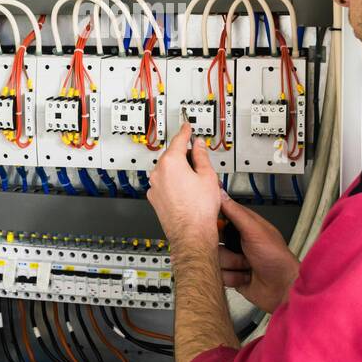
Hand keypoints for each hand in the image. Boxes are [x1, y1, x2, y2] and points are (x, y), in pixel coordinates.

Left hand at [146, 122, 222, 251]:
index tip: (186, 126)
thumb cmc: (200, 210)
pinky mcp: (154, 199)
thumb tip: (198, 145)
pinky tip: (187, 193)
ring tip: (196, 184)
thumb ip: (201, 156)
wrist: (191, 234)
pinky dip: (174, 184)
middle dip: (185, 157)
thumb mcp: (208, 176)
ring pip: (168, 171)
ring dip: (180, 172)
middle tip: (200, 163)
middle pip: (172, 156)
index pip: (178, 140)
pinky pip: (164, 184)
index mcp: (171, 162)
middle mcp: (158, 173)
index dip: (185, 131)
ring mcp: (154, 187)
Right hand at [218, 195, 299, 313]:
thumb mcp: (255, 231)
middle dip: (224, 248)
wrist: (282, 289)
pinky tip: (246, 278)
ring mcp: (235, 259)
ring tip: (247, 266)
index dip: (215, 220)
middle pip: (215, 239)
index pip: (223, 216)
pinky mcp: (232, 276)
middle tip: (239, 250)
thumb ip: (236, 213)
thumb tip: (222, 194)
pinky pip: (220, 275)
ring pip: (216, 258)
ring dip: (231, 264)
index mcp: (246, 226)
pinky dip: (232, 278)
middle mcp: (239, 242)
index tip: (213, 225)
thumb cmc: (277, 258)